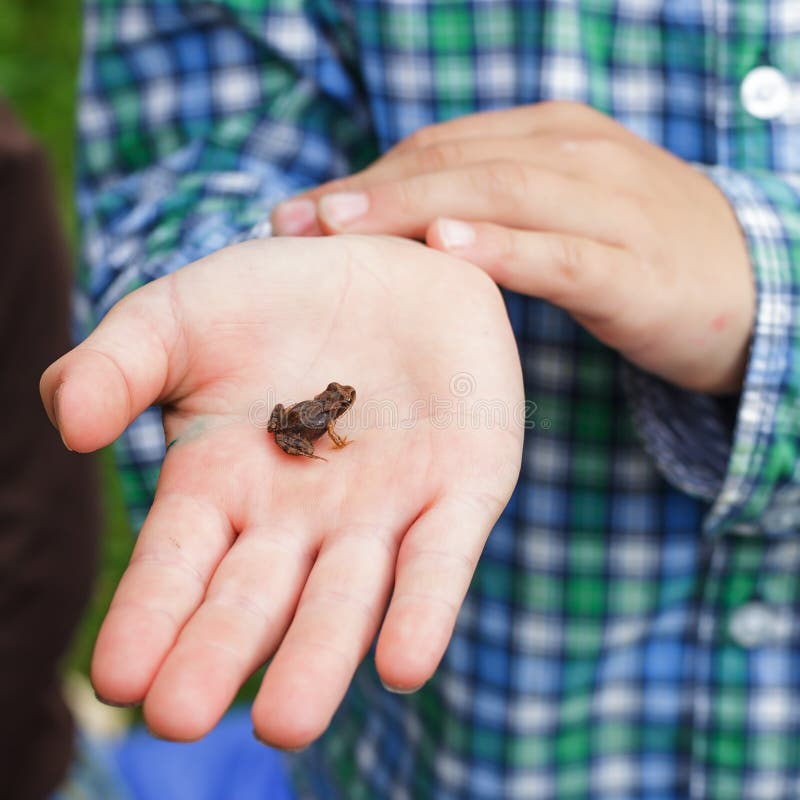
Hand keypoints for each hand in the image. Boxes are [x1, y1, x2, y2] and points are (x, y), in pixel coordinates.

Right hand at [40, 235, 522, 747]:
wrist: (385, 262)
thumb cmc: (274, 297)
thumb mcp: (178, 317)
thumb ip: (116, 364)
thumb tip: (71, 423)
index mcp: (223, 488)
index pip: (177, 567)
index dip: (148, 618)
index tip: (120, 678)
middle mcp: (299, 520)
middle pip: (255, 601)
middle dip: (218, 654)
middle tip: (179, 716)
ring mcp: (381, 512)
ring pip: (346, 598)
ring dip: (319, 656)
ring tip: (286, 721)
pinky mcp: (459, 490)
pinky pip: (440, 558)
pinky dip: (423, 606)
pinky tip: (404, 663)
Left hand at [273, 101, 754, 393]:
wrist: (749, 286)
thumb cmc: (634, 248)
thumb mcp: (558, 209)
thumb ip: (490, 205)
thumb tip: (401, 230)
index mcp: (551, 137)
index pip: (442, 147)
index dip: (367, 177)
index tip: (301, 214)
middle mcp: (577, 156)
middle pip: (457, 162)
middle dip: (371, 191)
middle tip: (296, 223)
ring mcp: (610, 206)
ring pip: (499, 194)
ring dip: (414, 208)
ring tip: (344, 228)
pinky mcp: (633, 268)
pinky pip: (559, 253)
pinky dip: (502, 247)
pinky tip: (449, 249)